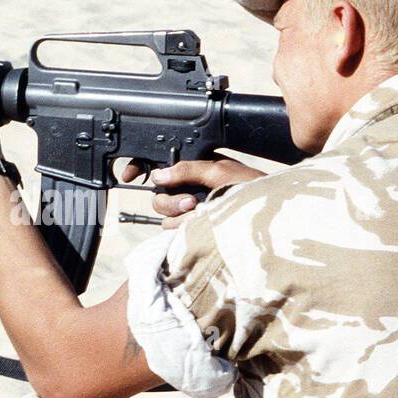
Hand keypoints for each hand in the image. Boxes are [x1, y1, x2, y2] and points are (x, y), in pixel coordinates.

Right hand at [121, 155, 264, 227]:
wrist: (267, 217)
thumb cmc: (251, 188)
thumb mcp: (220, 171)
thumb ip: (187, 169)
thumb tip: (158, 175)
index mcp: (192, 168)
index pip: (158, 166)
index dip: (140, 167)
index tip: (130, 176)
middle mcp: (188, 189)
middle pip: (158, 196)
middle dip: (170, 201)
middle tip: (191, 202)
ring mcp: (190, 211)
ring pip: (164, 216)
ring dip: (179, 216)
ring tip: (202, 215)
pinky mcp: (193, 230)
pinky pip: (174, 231)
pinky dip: (184, 228)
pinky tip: (202, 225)